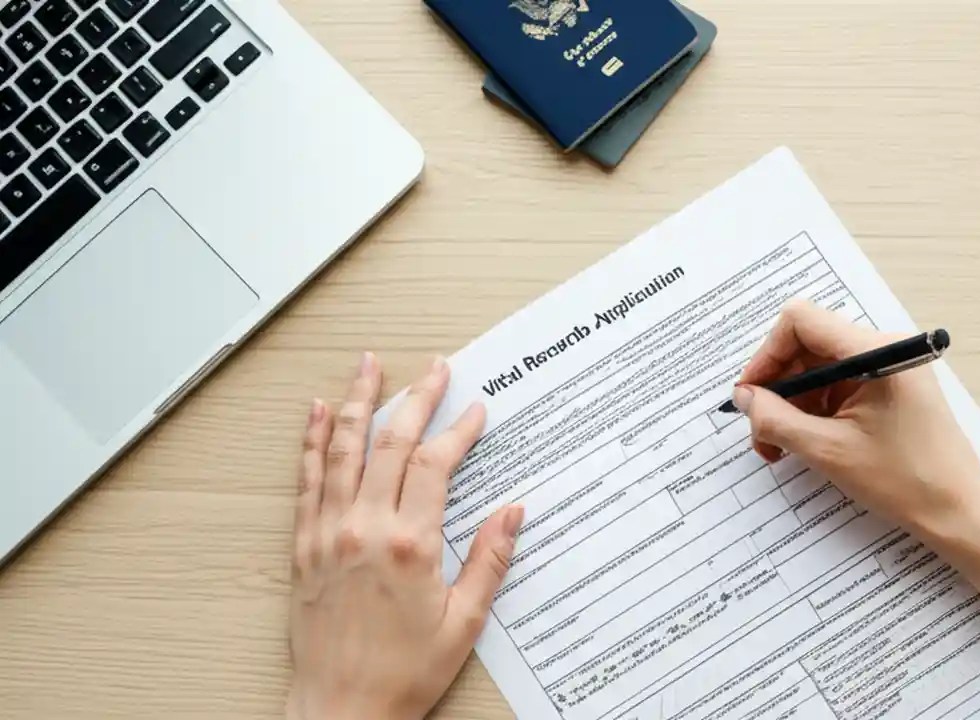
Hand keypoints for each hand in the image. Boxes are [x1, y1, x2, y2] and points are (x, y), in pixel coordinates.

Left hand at [289, 353, 523, 719]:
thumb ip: (490, 560)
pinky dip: (314, 442)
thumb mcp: (464, 623)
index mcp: (411, 545)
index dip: (459, 430)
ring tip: (370, 365)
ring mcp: (329, 534)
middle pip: (392, 443)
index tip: (475, 410)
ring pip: (344, 450)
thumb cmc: (403, 674)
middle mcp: (365, 529)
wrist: (341, 711)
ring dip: (360, 402)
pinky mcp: (304, 547)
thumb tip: (513, 512)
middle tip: (435, 369)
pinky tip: (321, 414)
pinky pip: (307, 481)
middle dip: (417, 399)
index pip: (436, 465)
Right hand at [733, 300, 979, 541]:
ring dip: (793, 403)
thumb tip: (744, 397)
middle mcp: (883, 349)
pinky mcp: (890, 388)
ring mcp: (888, 368)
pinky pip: (838, 386)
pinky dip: (814, 410)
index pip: (801, 321)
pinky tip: (804, 442)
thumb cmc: (905, 481)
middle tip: (759, 430)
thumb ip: (776, 419)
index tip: (751, 394)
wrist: (958, 511)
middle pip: (807, 345)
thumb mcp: (827, 451)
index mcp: (875, 351)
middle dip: (777, 387)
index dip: (768, 354)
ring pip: (819, 369)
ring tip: (779, 446)